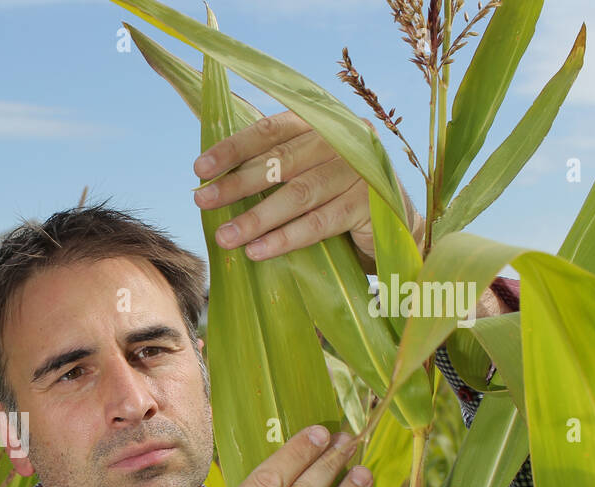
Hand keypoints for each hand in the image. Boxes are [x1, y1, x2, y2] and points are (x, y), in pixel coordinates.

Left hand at [192, 110, 424, 271]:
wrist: (394, 229)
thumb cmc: (334, 201)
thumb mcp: (302, 178)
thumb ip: (270, 172)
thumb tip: (209, 185)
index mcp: (321, 125)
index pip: (272, 130)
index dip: (234, 148)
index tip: (200, 169)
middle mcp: (343, 140)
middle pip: (281, 161)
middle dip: (237, 183)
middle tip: (202, 202)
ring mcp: (361, 170)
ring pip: (298, 194)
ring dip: (257, 217)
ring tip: (225, 237)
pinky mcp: (371, 203)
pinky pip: (319, 223)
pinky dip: (285, 238)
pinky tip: (258, 252)